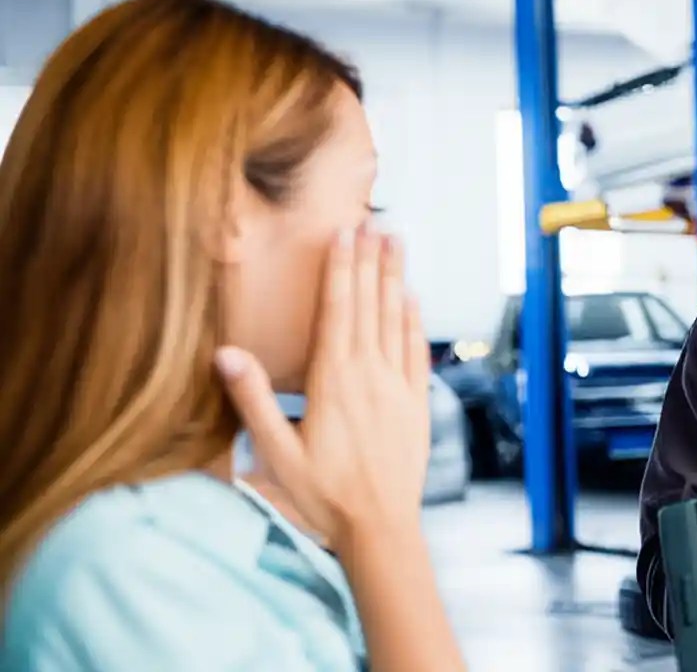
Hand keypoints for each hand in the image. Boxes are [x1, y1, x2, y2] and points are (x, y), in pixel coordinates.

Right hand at [215, 227, 430, 549]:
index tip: (346, 233)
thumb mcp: (276, 453)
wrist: (381, 529)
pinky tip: (412, 300)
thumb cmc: (324, 496)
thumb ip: (252, 400)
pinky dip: (415, 321)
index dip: (342, 269)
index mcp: (334, 381)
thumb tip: (226, 352)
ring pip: (398, 321)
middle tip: (377, 221)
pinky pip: (417, 352)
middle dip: (372, 261)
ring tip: (398, 244)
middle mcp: (371, 375)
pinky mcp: (416, 405)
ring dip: (396, 279)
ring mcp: (398, 388)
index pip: (339, 311)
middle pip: (371, 305)